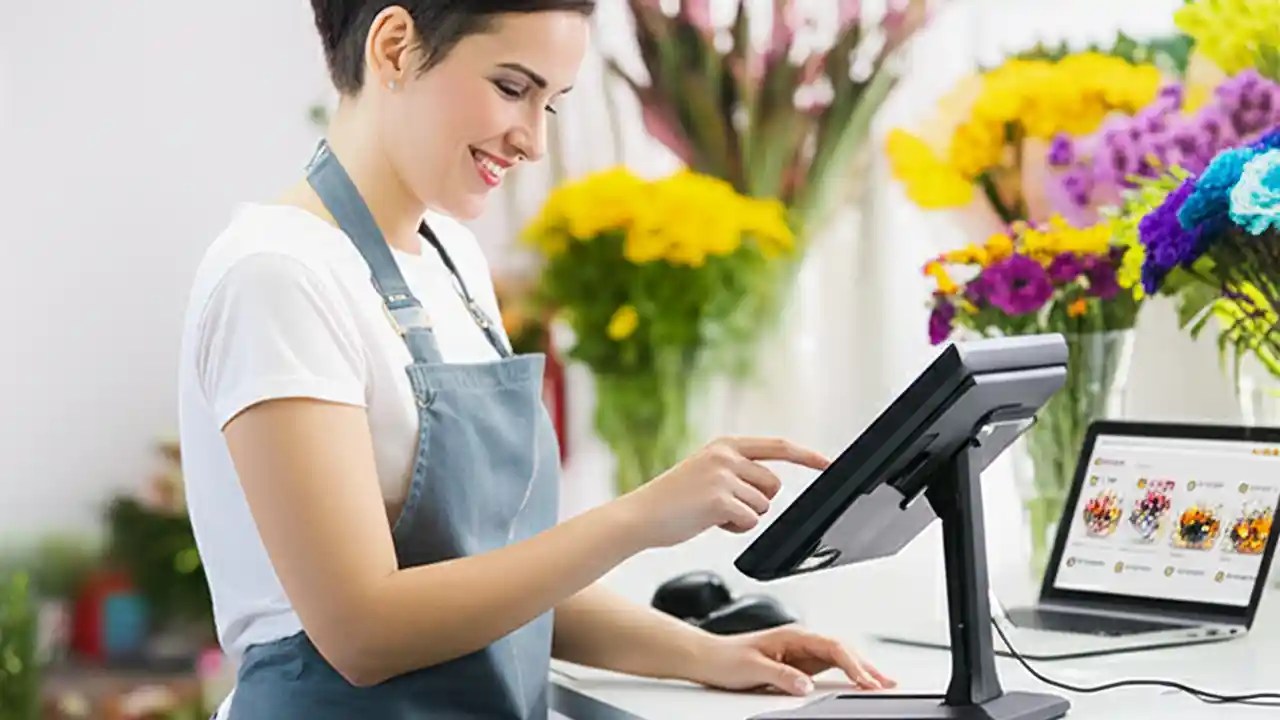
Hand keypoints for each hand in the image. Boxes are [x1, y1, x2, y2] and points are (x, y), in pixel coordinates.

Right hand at [615, 437, 829, 548]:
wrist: (639, 516)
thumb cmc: (671, 501)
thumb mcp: (705, 472)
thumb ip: (736, 471)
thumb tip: (771, 486)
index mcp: (724, 445)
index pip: (778, 446)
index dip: (806, 455)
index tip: (827, 463)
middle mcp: (726, 456)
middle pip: (774, 484)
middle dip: (757, 502)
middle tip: (724, 506)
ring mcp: (723, 476)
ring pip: (763, 506)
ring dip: (743, 517)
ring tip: (711, 514)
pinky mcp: (720, 499)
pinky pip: (750, 521)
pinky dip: (735, 528)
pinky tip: (709, 523)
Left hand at [690, 625, 895, 696]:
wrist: (708, 657)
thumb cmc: (726, 657)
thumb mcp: (753, 667)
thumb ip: (780, 675)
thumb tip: (805, 685)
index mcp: (792, 635)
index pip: (832, 648)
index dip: (852, 665)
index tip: (865, 681)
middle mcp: (800, 641)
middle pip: (842, 651)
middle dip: (866, 667)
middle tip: (887, 684)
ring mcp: (800, 653)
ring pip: (839, 659)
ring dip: (860, 671)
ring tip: (881, 683)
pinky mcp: (798, 665)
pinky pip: (829, 669)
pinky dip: (846, 676)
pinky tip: (857, 683)